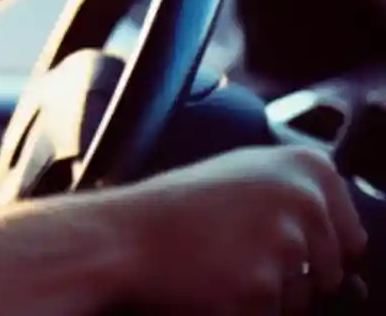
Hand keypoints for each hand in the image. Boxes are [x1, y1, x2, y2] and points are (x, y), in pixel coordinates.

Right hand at [116, 146, 367, 313]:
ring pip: (301, 299)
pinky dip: (240, 309)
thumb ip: (300, 204)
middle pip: (330, 272)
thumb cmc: (174, 210)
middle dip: (290, 277)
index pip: (350, 237)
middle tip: (233, 253)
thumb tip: (347, 266)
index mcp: (308, 167)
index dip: (311, 251)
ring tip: (217, 265)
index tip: (268, 243)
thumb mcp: (244, 180)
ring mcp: (284, 244)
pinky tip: (209, 283)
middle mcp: (305, 200)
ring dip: (265, 295)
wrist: (119, 237)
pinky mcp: (261, 287)